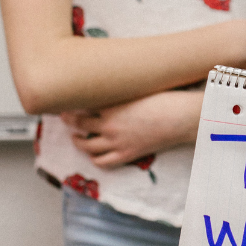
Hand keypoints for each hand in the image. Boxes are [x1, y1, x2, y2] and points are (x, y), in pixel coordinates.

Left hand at [62, 91, 202, 167]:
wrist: (181, 118)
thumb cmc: (165, 98)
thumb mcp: (139, 88)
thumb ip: (121, 90)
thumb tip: (112, 83)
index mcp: (112, 105)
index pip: (81, 104)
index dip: (71, 103)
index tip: (66, 99)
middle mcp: (109, 124)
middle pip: (78, 124)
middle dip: (69, 120)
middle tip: (64, 116)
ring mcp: (117, 141)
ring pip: (86, 146)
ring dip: (77, 141)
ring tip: (75, 137)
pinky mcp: (127, 154)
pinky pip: (102, 162)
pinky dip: (94, 158)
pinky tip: (93, 153)